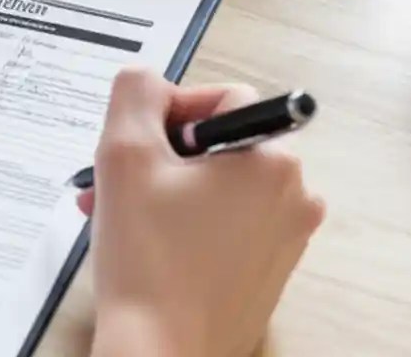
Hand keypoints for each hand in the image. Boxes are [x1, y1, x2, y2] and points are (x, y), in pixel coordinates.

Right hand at [80, 68, 325, 356]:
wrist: (159, 354)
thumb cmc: (148, 265)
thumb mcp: (124, 153)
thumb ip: (135, 92)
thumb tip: (149, 82)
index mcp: (272, 160)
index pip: (222, 98)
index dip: (168, 112)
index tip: (136, 143)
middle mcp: (293, 196)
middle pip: (220, 144)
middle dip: (162, 156)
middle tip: (117, 180)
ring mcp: (284, 237)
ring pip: (219, 185)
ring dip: (168, 189)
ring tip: (122, 214)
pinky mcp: (268, 270)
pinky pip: (228, 224)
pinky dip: (189, 223)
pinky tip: (150, 243)